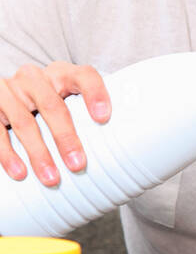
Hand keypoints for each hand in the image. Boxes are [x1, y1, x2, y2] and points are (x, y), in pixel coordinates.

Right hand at [0, 61, 110, 185]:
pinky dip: (7, 154)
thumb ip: (87, 119)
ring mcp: (8, 90)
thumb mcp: (66, 105)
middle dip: (66, 137)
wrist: (4, 103)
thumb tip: (126, 155)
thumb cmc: (46, 110)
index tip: (104, 118)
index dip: (96, 93)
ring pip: (24, 121)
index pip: (84, 75)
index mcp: (61, 74)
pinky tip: (19, 173)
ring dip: (38, 153)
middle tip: (78, 165)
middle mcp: (34, 78)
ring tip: (52, 179)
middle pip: (53, 105)